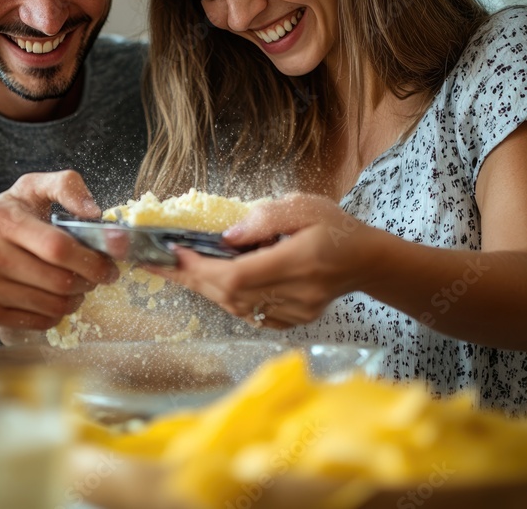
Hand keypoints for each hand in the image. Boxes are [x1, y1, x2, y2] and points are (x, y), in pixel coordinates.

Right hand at [0, 170, 118, 330]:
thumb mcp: (27, 190)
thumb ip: (65, 186)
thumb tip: (94, 212)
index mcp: (2, 221)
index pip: (58, 247)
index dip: (92, 260)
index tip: (109, 265)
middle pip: (58, 281)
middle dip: (88, 282)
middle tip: (95, 277)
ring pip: (51, 305)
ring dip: (75, 300)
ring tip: (76, 288)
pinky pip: (37, 322)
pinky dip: (55, 315)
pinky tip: (54, 301)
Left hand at [149, 193, 375, 328]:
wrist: (367, 261)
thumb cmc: (336, 227)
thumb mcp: (304, 206)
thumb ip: (264, 218)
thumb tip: (226, 237)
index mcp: (299, 261)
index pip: (237, 275)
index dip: (200, 268)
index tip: (175, 251)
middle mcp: (296, 293)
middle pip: (229, 295)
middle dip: (190, 278)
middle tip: (159, 262)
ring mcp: (295, 312)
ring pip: (235, 307)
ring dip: (204, 288)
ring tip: (177, 270)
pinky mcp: (293, 320)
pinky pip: (249, 314)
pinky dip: (226, 298)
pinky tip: (212, 282)